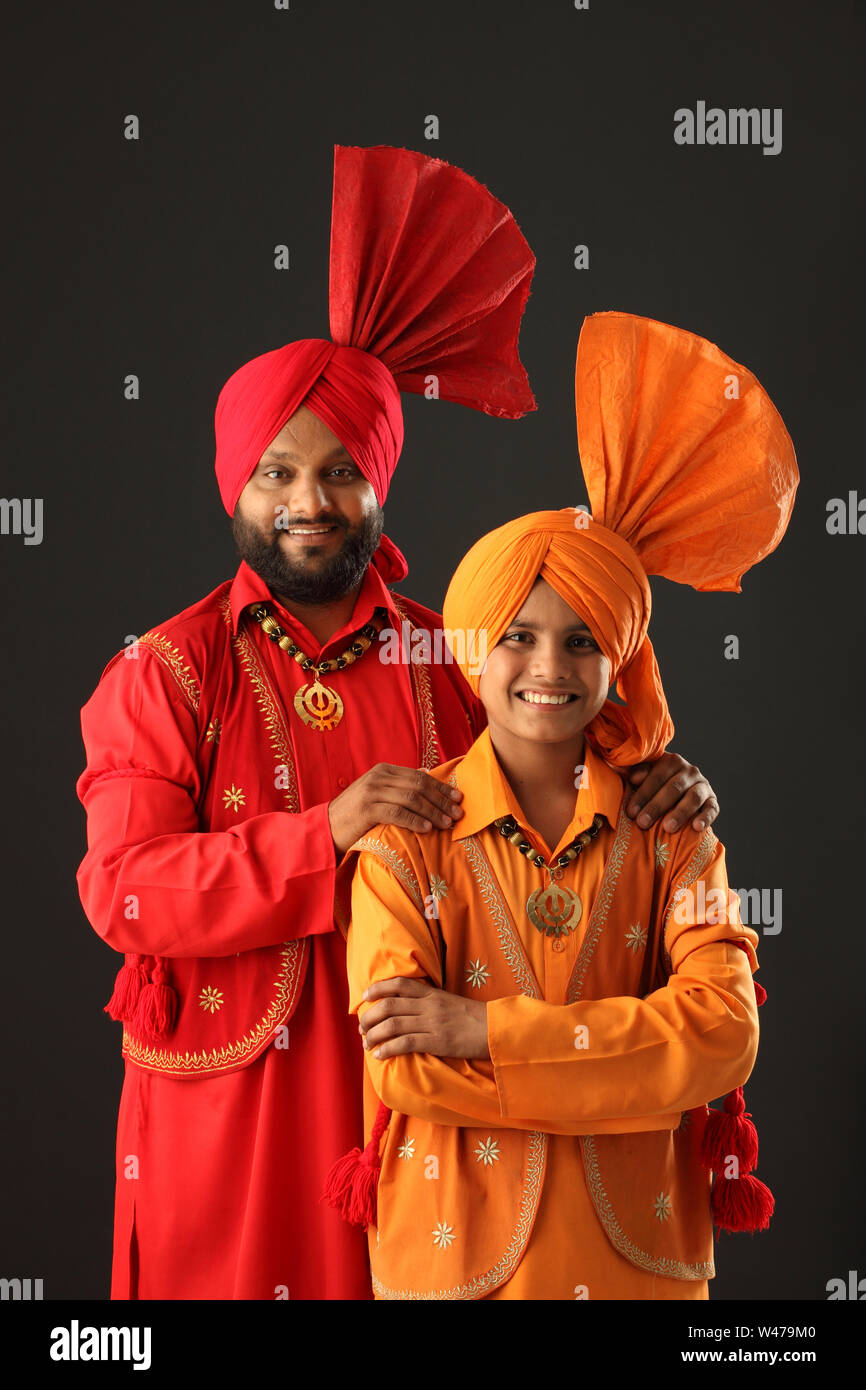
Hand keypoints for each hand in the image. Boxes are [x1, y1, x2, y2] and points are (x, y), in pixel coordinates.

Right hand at [328, 764, 462, 856]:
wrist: (326, 828)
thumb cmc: (355, 814)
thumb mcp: (377, 793)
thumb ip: (399, 783)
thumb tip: (426, 773)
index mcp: (384, 770)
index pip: (420, 776)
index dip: (441, 787)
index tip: (458, 799)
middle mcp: (378, 777)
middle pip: (419, 785)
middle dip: (441, 800)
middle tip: (457, 814)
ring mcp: (371, 792)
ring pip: (411, 798)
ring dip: (432, 812)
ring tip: (446, 824)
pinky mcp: (366, 809)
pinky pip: (397, 813)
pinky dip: (415, 820)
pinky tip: (427, 829)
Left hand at [359, 977, 489, 1060]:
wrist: (497, 1030)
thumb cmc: (474, 1018)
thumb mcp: (450, 1002)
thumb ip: (429, 1002)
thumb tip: (407, 1008)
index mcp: (432, 994)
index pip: (399, 985)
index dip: (378, 989)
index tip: (365, 997)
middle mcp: (429, 1006)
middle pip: (390, 1006)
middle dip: (370, 1017)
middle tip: (361, 1027)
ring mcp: (432, 1023)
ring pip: (393, 1025)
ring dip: (374, 1035)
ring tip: (366, 1044)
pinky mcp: (437, 1042)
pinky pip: (406, 1044)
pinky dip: (388, 1049)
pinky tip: (380, 1055)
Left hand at [625, 752, 718, 833]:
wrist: (678, 793)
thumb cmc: (654, 786)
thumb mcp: (645, 775)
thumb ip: (638, 772)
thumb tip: (634, 778)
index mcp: (671, 761)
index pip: (656, 776)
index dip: (643, 794)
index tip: (631, 812)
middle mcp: (689, 771)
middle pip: (673, 788)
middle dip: (656, 806)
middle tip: (643, 823)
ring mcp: (702, 785)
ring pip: (693, 797)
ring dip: (680, 813)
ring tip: (668, 828)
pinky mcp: (712, 800)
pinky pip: (712, 808)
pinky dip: (706, 817)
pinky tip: (696, 827)